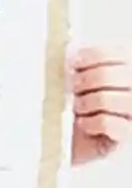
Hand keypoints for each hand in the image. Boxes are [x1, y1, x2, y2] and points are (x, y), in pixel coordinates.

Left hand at [70, 45, 131, 164]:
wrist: (63, 140)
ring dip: (88, 102)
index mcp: (126, 70)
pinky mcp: (127, 135)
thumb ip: (77, 64)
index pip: (120, 54)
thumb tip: (65, 46)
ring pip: (114, 99)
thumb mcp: (72, 79)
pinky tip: (83, 124)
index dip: (94, 57)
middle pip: (116, 75)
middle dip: (88, 80)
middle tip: (73, 88)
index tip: (75, 64)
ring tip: (77, 108)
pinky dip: (92, 122)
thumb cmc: (69, 106)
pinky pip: (110, 124)